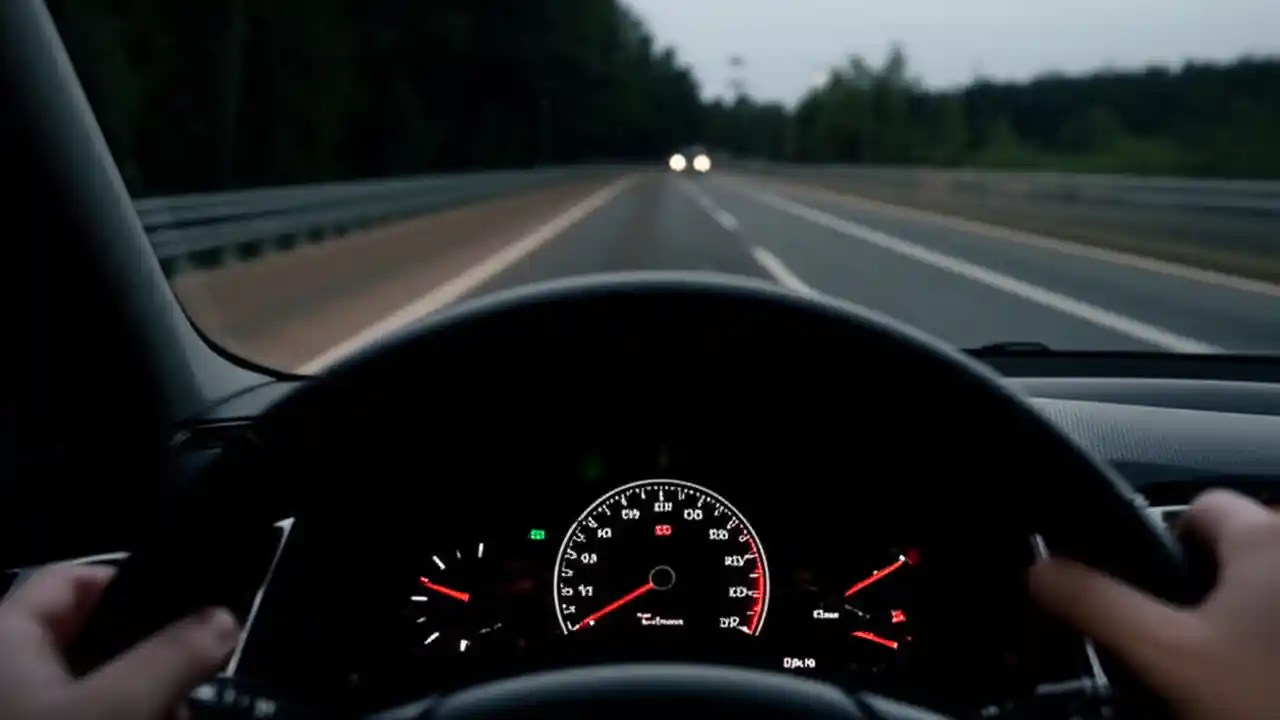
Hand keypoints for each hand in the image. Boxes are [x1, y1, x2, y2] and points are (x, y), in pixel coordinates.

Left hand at [0, 564, 238, 718]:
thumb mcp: (119, 706)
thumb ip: (174, 657)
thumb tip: (225, 619)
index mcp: (9, 635)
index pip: (72, 579)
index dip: (131, 582)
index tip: (185, 605)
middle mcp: (10, 667)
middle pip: (95, 634)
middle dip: (152, 655)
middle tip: (188, 679)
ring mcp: (23, 705)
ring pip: (99, 682)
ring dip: (146, 695)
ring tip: (172, 714)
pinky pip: (92, 711)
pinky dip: (125, 714)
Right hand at [1030, 489, 1279, 719]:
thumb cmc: (1266, 696)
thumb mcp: (1168, 656)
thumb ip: (1100, 605)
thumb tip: (1040, 570)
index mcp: (1261, 536)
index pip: (1201, 506)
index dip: (1170, 544)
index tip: (1165, 594)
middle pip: (1246, 543)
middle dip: (1222, 581)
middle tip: (1207, 641)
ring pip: (1275, 578)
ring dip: (1260, 607)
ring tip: (1251, 663)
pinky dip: (1276, 629)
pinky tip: (1273, 668)